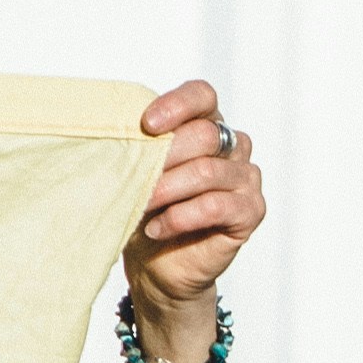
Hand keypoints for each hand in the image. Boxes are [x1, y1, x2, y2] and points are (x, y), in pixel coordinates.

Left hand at [126, 79, 264, 358]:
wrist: (157, 266)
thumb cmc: (147, 211)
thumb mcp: (138, 172)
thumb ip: (140, 146)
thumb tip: (113, 129)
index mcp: (207, 125)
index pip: (203, 96)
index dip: (177, 105)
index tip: (146, 125)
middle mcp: (233, 147)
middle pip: (205, 135)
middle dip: (164, 157)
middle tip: (136, 178)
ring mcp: (246, 179)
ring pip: (207, 171)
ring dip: (167, 189)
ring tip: (142, 206)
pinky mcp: (250, 211)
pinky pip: (216, 205)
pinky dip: (180, 217)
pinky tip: (157, 229)